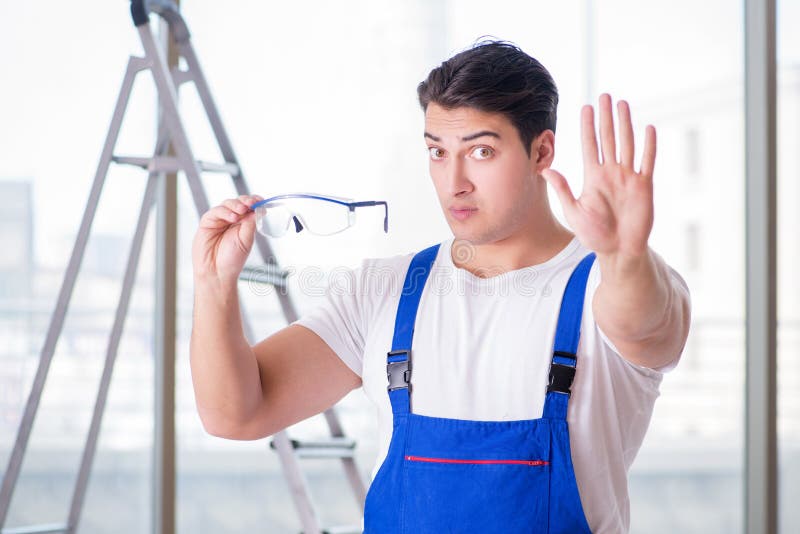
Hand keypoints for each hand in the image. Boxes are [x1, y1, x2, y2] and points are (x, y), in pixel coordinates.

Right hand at [192, 194, 262, 283]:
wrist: (217, 273)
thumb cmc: (232, 260)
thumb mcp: (246, 240)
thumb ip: (250, 223)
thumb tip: (258, 209)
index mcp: (243, 223)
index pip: (249, 207)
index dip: (255, 202)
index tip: (261, 200)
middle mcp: (230, 220)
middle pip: (238, 202)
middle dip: (246, 200)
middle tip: (252, 203)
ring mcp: (218, 220)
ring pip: (227, 204)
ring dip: (236, 205)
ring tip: (242, 210)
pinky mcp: (207, 222)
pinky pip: (215, 211)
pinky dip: (225, 212)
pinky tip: (232, 217)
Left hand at [541, 93, 655, 260]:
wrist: (618, 250)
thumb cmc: (594, 234)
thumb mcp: (574, 211)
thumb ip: (562, 189)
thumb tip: (546, 170)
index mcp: (593, 177)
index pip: (589, 145)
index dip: (587, 126)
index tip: (585, 108)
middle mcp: (611, 173)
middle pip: (608, 138)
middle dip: (606, 117)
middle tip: (604, 96)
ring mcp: (628, 178)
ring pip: (627, 144)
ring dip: (625, 124)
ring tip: (622, 104)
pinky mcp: (643, 186)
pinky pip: (647, 162)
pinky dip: (648, 146)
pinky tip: (647, 129)